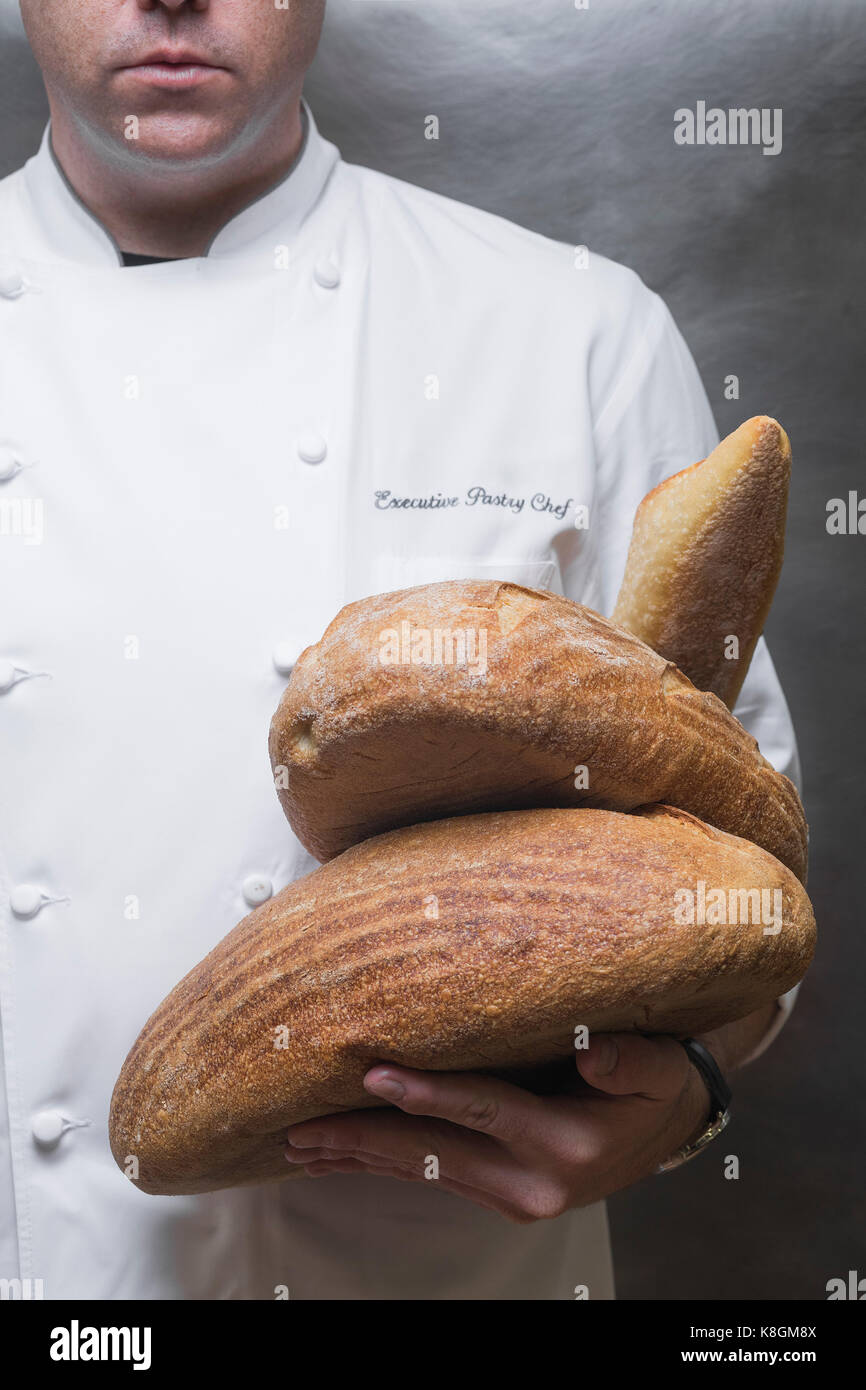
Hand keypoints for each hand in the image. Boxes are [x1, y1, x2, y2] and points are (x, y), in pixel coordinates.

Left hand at [284, 1032, 714, 1222]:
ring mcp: (511, 1194)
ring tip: (303, 1145)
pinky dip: (384, 1164)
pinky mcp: (498, 1194)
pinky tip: (344, 1157)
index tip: (373, 1076)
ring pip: (423, 1170)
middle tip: (302, 1128)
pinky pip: (431, 1176)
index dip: (428, 1092)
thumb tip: (594, 1052)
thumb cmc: (655, 1086)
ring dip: (361, 1157)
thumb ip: (627, 1059)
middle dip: (364, 1139)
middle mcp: (531, 1181)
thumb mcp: (656, 1068)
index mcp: (565, 1143)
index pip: (484, 1110)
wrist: (669, 1129)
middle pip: (433, 1152)